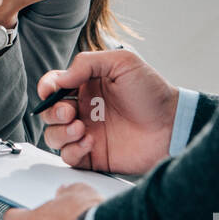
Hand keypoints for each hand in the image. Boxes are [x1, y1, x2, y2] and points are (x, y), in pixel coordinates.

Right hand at [37, 49, 178, 175]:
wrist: (172, 126)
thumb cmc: (152, 92)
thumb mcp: (122, 62)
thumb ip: (87, 63)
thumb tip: (60, 78)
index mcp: (86, 86)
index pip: (54, 86)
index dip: (46, 88)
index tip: (50, 92)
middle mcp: (83, 110)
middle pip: (49, 113)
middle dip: (52, 113)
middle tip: (70, 113)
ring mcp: (86, 133)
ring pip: (53, 136)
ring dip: (60, 132)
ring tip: (81, 128)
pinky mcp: (93, 156)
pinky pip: (68, 157)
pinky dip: (72, 150)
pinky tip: (90, 142)